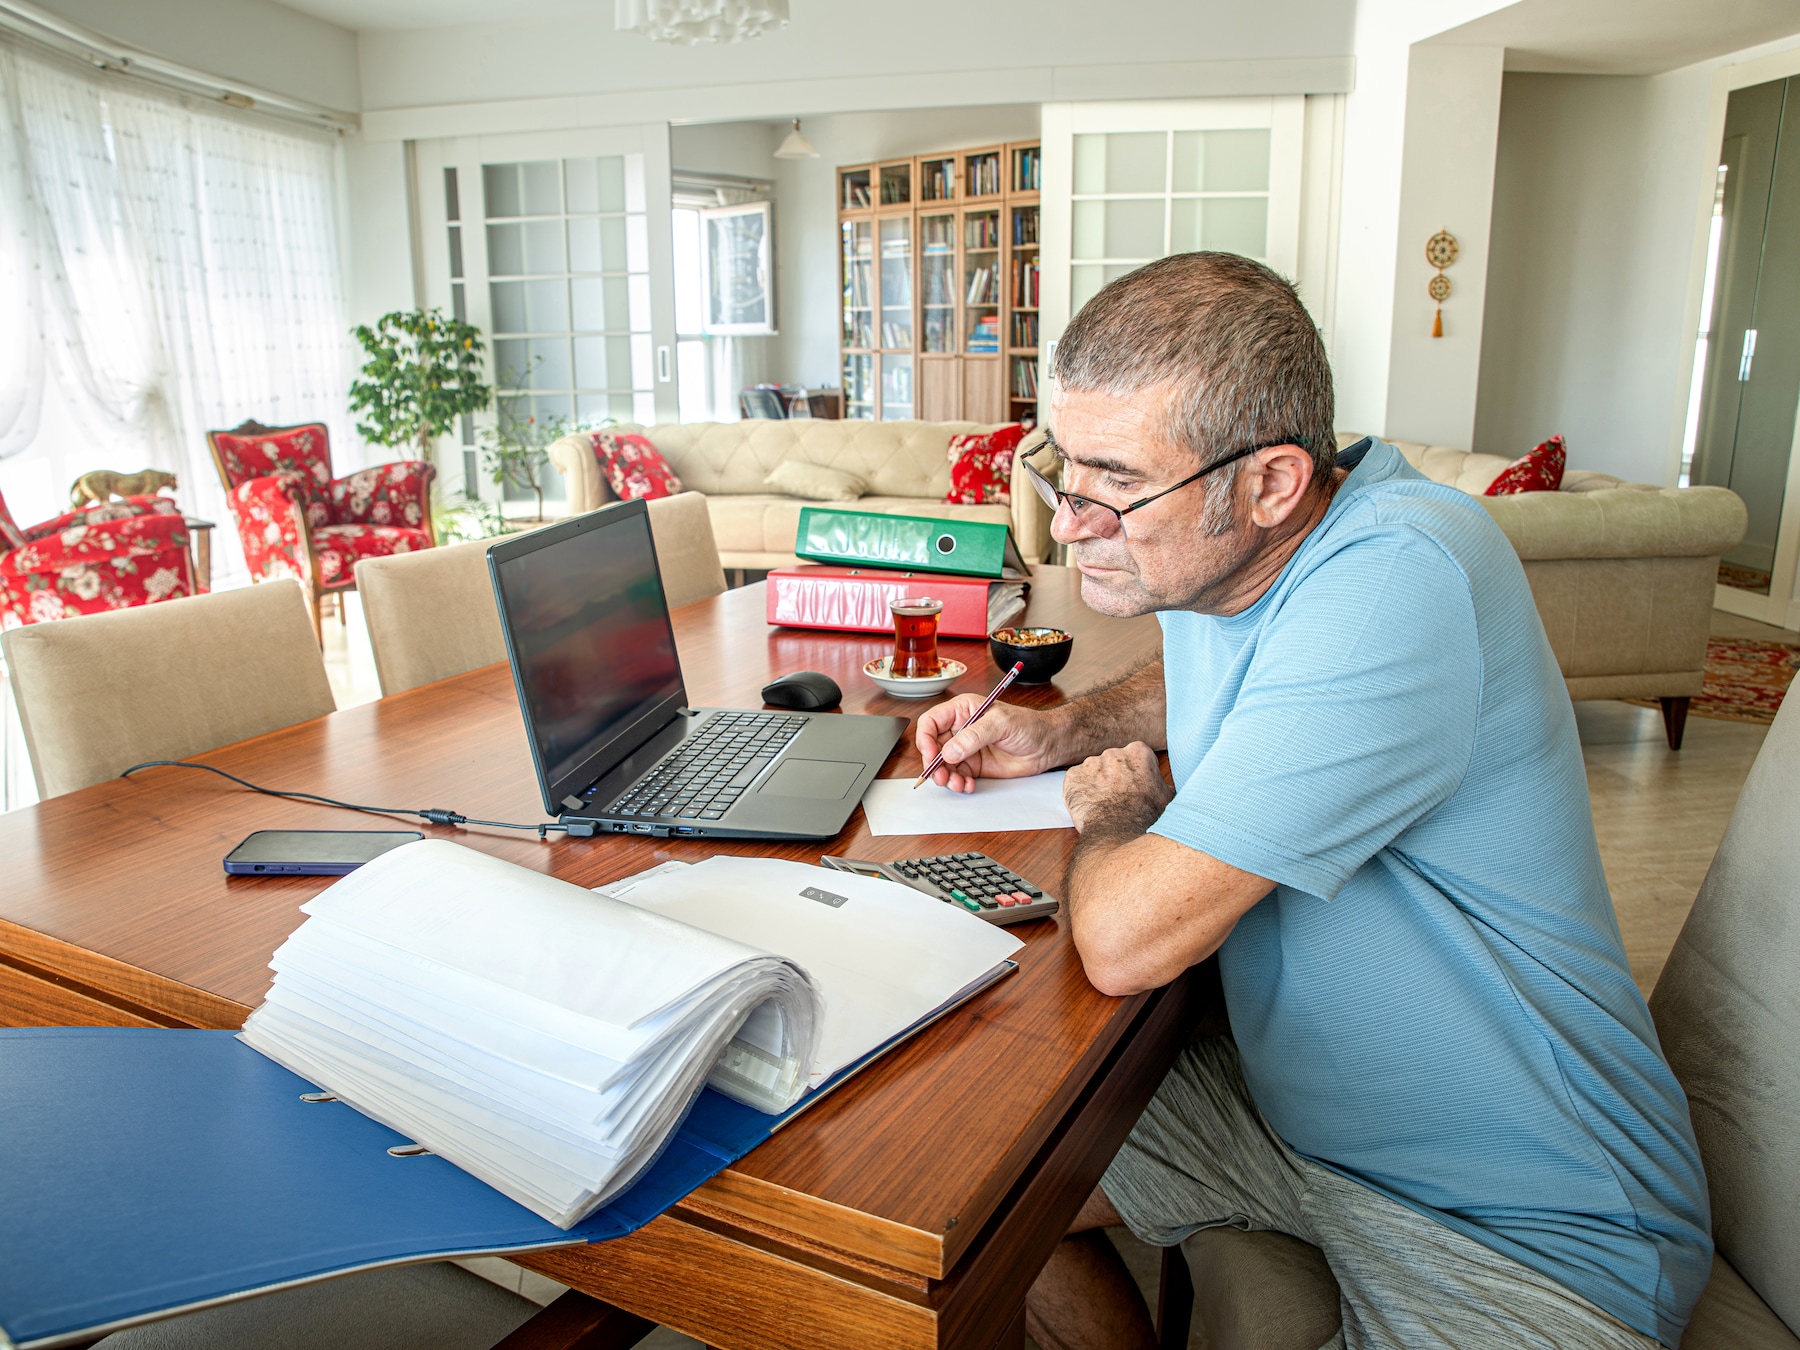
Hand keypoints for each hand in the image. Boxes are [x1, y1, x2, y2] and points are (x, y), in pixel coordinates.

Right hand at [915, 695, 1061, 792]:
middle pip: (933, 747)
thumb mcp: (1001, 724)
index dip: (925, 738)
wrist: (1047, 746)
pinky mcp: (974, 766)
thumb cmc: (1028, 725)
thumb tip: (949, 751)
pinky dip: (958, 783)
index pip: (931, 722)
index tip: (931, 754)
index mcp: (962, 710)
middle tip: (941, 776)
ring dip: (946, 777)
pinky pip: (957, 776)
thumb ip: (974, 736)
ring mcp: (966, 749)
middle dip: (934, 764)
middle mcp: (960, 729)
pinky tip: (968, 785)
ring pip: (942, 765)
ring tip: (957, 784)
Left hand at [1063, 742, 1170, 835]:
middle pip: (1113, 762)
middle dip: (1115, 776)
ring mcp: (1090, 764)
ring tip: (1106, 804)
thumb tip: (1174, 784)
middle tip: (1120, 798)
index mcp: (1138, 752)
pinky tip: (1091, 806)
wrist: (1119, 834)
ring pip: (1094, 771)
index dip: (1136, 773)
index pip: (1135, 756)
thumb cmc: (1146, 817)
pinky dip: (1081, 792)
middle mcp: (1113, 752)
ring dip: (1098, 784)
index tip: (1136, 786)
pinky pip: (1076, 782)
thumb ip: (1166, 784)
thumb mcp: (1169, 798)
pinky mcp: (1073, 777)